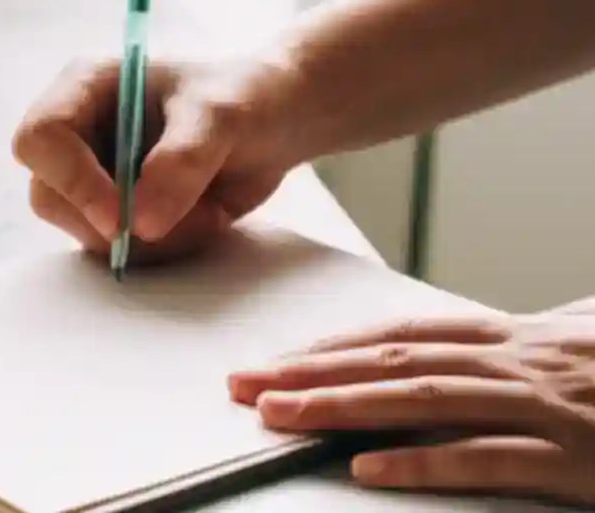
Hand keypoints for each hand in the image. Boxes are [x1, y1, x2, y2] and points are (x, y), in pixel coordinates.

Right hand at [11, 57, 299, 260]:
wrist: (275, 123)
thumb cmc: (243, 97)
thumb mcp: (221, 115)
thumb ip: (182, 161)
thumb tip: (140, 223)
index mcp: (85, 88)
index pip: (41, 138)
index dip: (70, 180)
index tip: (118, 216)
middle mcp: (78, 134)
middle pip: (50, 196)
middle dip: (112, 220)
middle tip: (173, 219)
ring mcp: (94, 177)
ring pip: (84, 233)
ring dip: (147, 240)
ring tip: (203, 209)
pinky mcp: (117, 213)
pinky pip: (118, 252)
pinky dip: (163, 250)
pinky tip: (200, 219)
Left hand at [227, 304, 594, 505]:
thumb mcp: (578, 349)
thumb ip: (517, 350)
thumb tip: (455, 345)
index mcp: (517, 340)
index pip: (404, 335)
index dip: (333, 346)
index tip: (275, 358)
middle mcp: (522, 363)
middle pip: (395, 360)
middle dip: (313, 372)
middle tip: (245, 386)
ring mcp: (549, 409)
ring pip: (425, 399)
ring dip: (344, 408)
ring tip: (279, 417)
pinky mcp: (575, 459)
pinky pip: (489, 461)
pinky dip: (424, 463)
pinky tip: (368, 471)